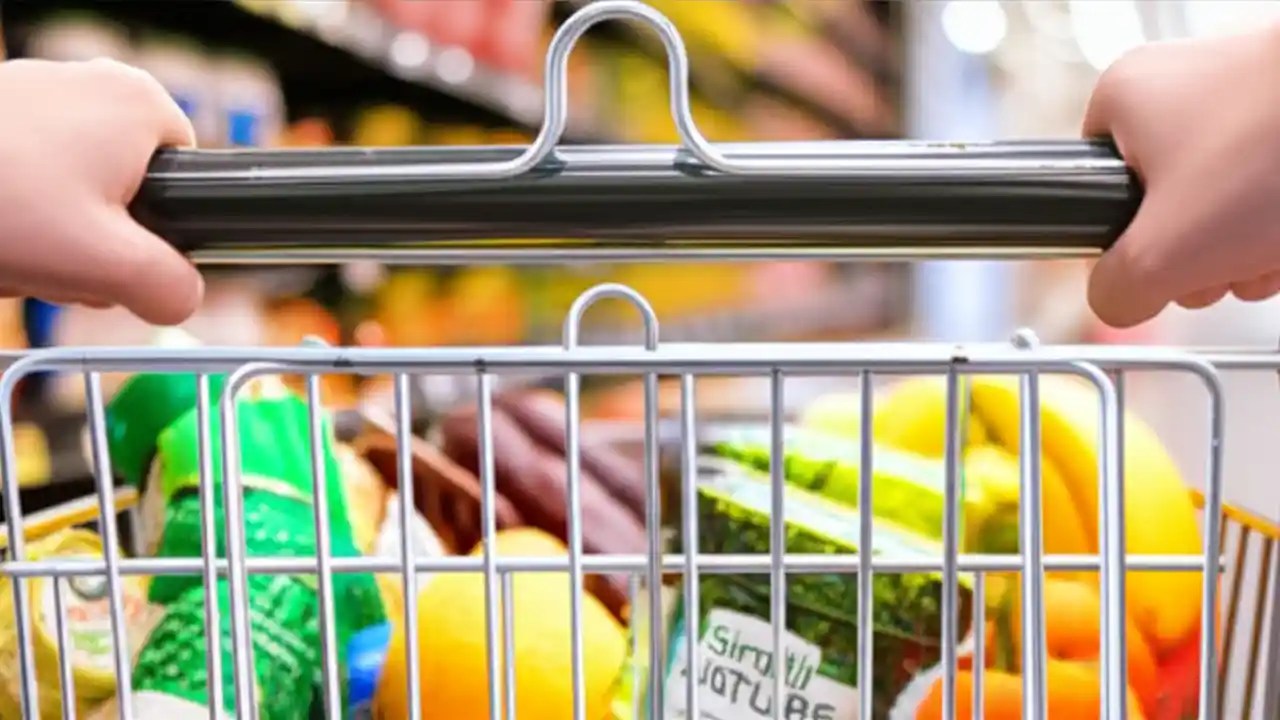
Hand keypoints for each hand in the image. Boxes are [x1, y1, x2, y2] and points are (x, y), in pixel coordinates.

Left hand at [0, 58, 201, 324]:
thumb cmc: (0, 203)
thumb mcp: (102, 264)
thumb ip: (168, 287)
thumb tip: (184, 299)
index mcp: (143, 106)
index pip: (193, 186)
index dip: (156, 238)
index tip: (109, 259)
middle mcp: (98, 84)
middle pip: (130, 192)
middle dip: (95, 242)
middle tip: (55, 261)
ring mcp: (42, 91)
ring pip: (76, 190)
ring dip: (51, 233)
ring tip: (13, 244)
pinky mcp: (1, 110)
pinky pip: (31, 174)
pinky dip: (15, 209)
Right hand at [1083, 24, 1279, 327]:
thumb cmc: (1272, 157)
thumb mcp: (1163, 252)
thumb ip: (1116, 289)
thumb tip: (1116, 300)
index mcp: (1124, 98)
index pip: (1091, 194)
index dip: (1131, 246)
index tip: (1172, 260)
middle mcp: (1179, 87)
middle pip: (1166, 210)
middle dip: (1205, 257)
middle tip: (1230, 260)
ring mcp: (1244, 100)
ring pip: (1225, 209)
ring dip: (1249, 250)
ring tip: (1274, 246)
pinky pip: (1269, 193)